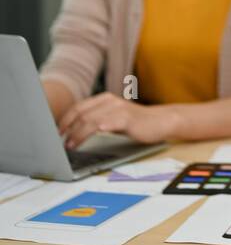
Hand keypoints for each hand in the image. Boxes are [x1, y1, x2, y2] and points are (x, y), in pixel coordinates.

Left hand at [57, 93, 175, 146]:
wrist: (161, 122)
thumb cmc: (136, 123)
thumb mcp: (113, 120)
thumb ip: (97, 121)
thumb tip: (75, 132)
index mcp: (104, 99)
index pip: (78, 108)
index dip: (64, 120)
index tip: (55, 133)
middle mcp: (110, 101)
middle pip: (81, 113)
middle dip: (67, 128)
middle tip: (60, 142)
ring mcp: (118, 109)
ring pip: (90, 119)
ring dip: (77, 133)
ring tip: (70, 145)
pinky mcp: (127, 119)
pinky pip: (107, 122)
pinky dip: (96, 129)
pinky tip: (88, 137)